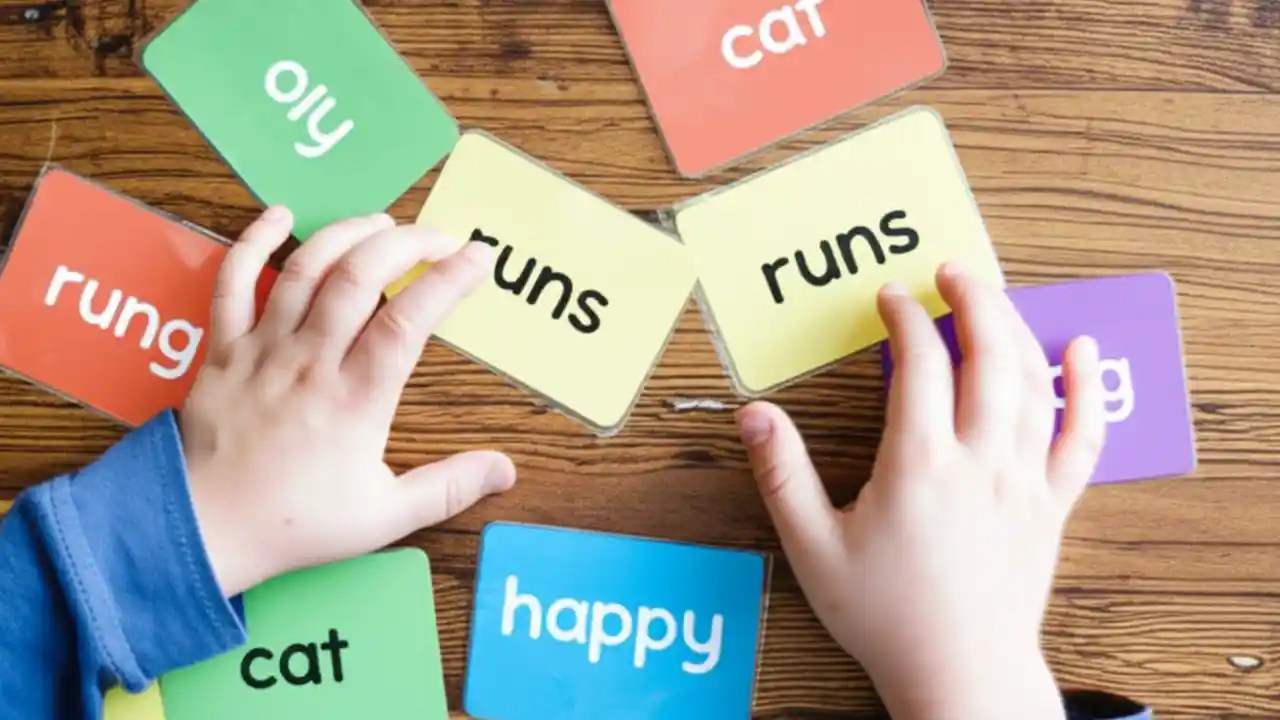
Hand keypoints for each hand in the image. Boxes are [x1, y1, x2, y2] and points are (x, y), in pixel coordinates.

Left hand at [183, 206, 515, 597]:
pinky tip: (281, 217)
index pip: (409, 321)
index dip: (448, 280)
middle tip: (440, 237)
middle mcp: (311, 362)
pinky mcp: (223, 349)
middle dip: (407, 242)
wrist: (202, 530)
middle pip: (361, 276)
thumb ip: (449, 488)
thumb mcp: (384, 517)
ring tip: (384, 223)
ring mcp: (264, 350)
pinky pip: (233, 281)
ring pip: (307, 268)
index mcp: (356, 400)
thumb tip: (505, 470)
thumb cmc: (295, 524)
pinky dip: (255, 242)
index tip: (478, 257)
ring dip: (349, 234)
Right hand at [736, 263, 1105, 719]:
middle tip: (951, 270)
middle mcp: (980, 463)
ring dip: (1015, 328)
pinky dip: (1085, 389)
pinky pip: (1082, 436)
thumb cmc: (886, 617)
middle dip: (972, 299)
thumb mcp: (815, 549)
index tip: (891, 296)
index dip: (906, 318)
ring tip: (994, 296)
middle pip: (989, 356)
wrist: (959, 674)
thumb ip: (783, 475)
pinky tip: (1082, 352)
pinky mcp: (1051, 505)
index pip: (922, 365)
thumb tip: (754, 415)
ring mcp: (1023, 482)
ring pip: (1032, 384)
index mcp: (919, 467)